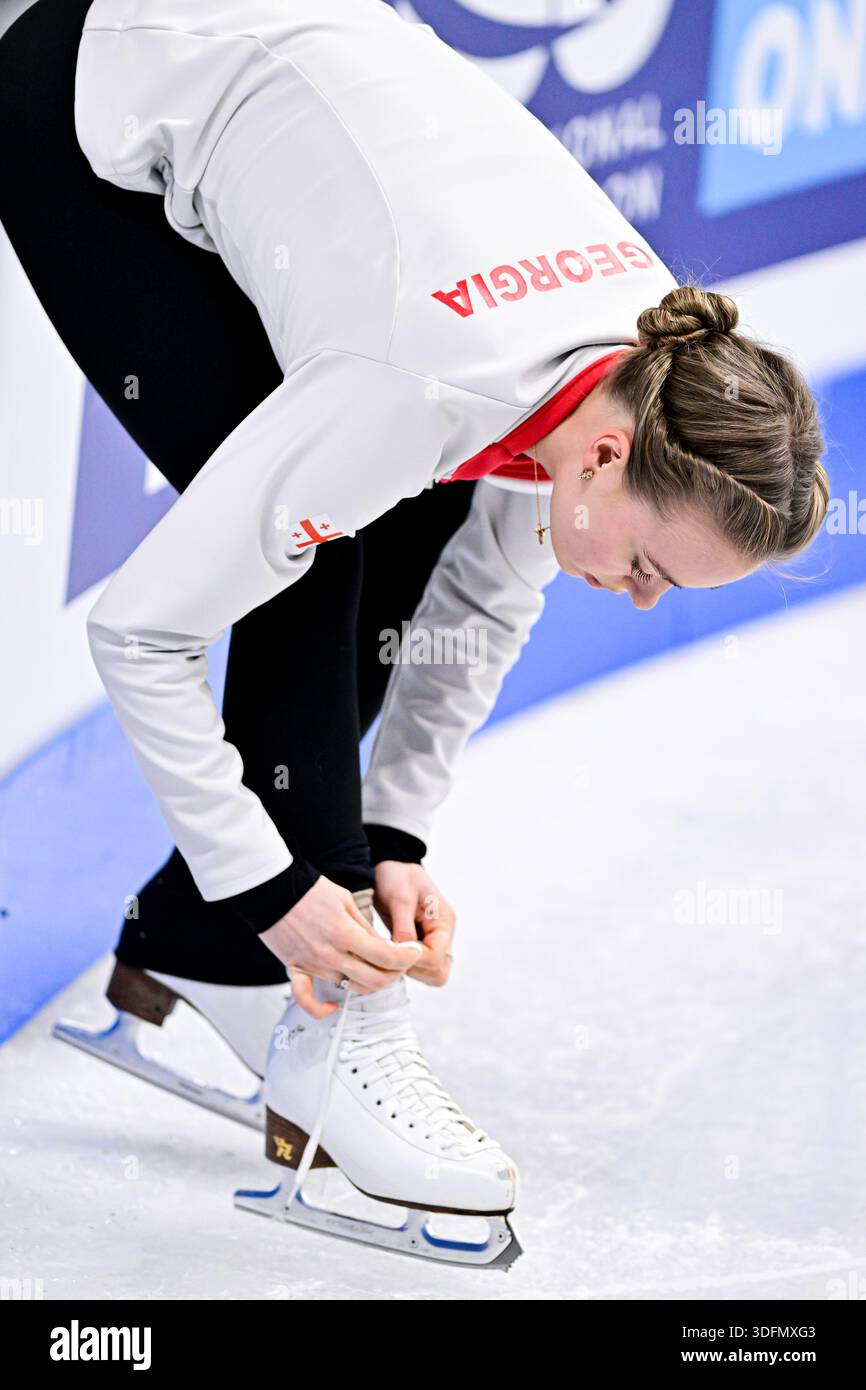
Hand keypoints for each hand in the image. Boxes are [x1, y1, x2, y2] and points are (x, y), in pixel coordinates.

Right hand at [259, 874, 421, 1018]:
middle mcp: (330, 955)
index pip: (386, 957)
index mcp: (345, 934)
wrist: (273, 891)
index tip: (413, 953)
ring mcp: (312, 965)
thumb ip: (365, 928)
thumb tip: (384, 948)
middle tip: (400, 962)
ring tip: (376, 969)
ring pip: (350, 987)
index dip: (406, 957)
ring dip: (368, 981)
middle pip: (374, 979)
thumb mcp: (346, 901)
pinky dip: (321, 1009)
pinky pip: (307, 999)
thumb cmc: (310, 890)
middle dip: (394, 972)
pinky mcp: (296, 969)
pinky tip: (334, 1009)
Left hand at [372, 861, 455, 987]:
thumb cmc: (397, 877)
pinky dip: (406, 968)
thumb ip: (404, 927)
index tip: (393, 950)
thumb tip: (405, 953)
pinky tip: (389, 955)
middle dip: (414, 970)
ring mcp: (434, 942)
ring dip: (409, 971)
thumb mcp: (400, 897)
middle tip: (391, 956)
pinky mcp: (422, 945)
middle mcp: (443, 936)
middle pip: (438, 972)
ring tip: (388, 955)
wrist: (391, 868)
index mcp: (443, 922)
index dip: (414, 959)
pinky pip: (420, 968)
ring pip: (431, 975)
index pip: (437, 957)